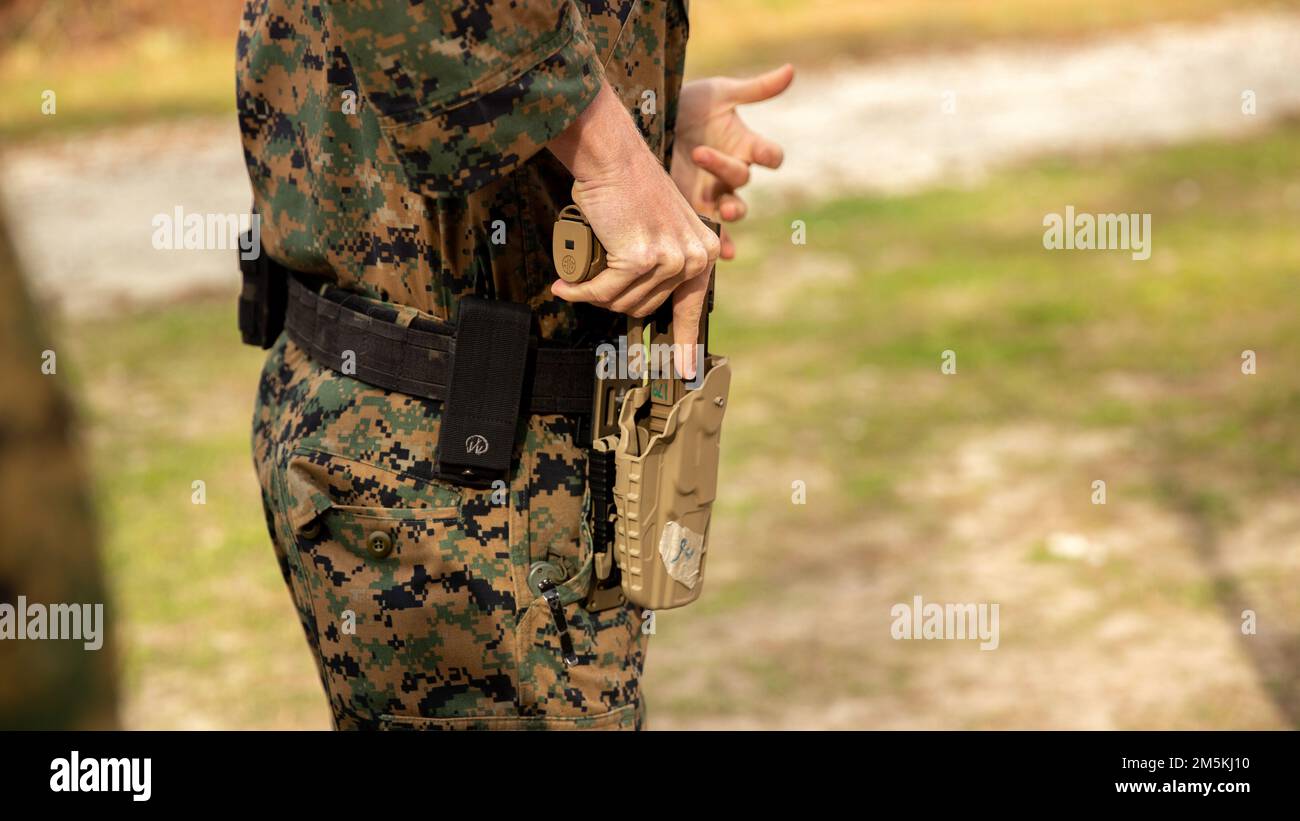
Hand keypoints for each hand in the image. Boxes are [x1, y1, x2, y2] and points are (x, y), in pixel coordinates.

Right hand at [549, 82, 720, 377]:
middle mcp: (693, 258)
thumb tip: (644, 305)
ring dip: (595, 294)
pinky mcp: (640, 259)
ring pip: (623, 303)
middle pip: (646, 308)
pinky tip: (565, 284)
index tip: (684, 371)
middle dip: (614, 299)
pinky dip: (580, 291)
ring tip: (578, 274)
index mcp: (703, 252)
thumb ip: (664, 262)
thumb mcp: (662, 226)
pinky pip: (603, 293)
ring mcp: (669, 260)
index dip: (685, 344)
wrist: (612, 156)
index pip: (693, 309)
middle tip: (591, 283)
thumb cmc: (628, 187)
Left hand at [671, 64, 793, 258]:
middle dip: (726, 170)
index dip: (770, 156)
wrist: (653, 122)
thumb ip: (755, 89)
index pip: (770, 155)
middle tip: (701, 154)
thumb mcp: (719, 94)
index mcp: (745, 145)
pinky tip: (723, 254)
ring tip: (726, 211)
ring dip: (732, 211)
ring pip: (732, 208)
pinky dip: (722, 243)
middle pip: (741, 178)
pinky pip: (712, 229)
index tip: (764, 155)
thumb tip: (791, 70)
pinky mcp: (693, 206)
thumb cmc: (691, 104)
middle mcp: (732, 171)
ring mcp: (713, 191)